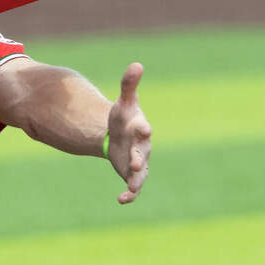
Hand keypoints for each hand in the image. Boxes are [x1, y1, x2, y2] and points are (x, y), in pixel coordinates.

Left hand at [106, 63, 151, 203]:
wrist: (120, 136)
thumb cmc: (123, 118)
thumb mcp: (124, 102)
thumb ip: (129, 85)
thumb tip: (136, 64)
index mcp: (139, 128)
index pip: (143, 127)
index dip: (143, 128)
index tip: (144, 128)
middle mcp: (142, 147)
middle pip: (142, 153)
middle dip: (140, 158)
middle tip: (137, 163)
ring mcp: (138, 162)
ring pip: (140, 173)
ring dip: (136, 179)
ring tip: (131, 186)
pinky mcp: (131, 174)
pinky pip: (133, 187)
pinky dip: (129, 194)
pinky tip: (121, 200)